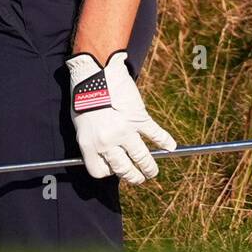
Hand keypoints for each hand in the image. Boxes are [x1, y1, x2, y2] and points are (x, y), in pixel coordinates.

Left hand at [66, 50, 176, 183]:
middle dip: (133, 176)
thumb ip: (92, 141)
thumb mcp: (81, 124)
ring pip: (141, 157)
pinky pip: (155, 134)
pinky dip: (165, 142)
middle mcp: (107, 142)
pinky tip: (170, 147)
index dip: (108, 172)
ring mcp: (124, 131)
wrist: (96, 73)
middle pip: (123, 169)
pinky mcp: (139, 118)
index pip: (99, 171)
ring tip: (152, 171)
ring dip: (149, 167)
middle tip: (139, 178)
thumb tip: (104, 153)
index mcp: (89, 145)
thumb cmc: (84, 97)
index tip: (114, 169)